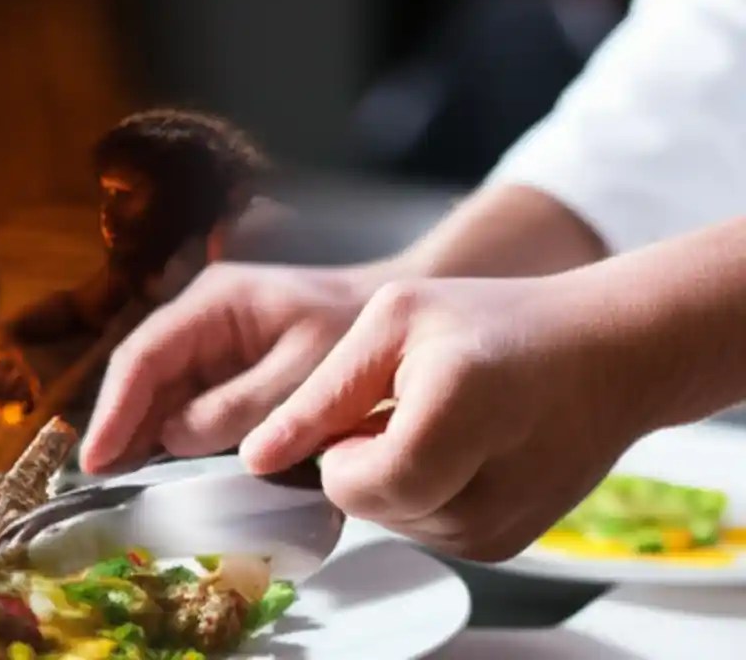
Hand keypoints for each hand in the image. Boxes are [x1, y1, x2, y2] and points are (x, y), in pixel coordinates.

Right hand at [81, 263, 381, 472]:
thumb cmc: (355, 331)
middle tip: (96, 482)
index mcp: (213, 302)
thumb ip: (239, 405)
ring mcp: (210, 341)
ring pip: (158, 389)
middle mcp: (200, 317)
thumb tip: (173, 437)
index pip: (145, 355)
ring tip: (114, 482)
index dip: (115, 409)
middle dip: (118, 424)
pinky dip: (169, 433)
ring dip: (138, 433)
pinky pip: (186, 400)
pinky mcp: (226, 366)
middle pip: (142, 373)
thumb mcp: (303, 371)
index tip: (96, 459)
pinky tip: (154, 467)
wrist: (398, 314)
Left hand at [236, 277, 649, 560]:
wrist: (611, 354)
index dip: (340, 447)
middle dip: (362, 460)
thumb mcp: (395, 320)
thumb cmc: (500, 319)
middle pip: (369, 506)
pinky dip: (423, 492)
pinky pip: (424, 530)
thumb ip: (321, 395)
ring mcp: (501, 531)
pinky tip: (460, 447)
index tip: (365, 407)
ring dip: (391, 476)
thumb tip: (255, 457)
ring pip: (391, 523)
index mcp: (460, 415)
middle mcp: (487, 491)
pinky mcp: (505, 547)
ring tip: (438, 421)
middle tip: (401, 406)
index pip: (354, 482)